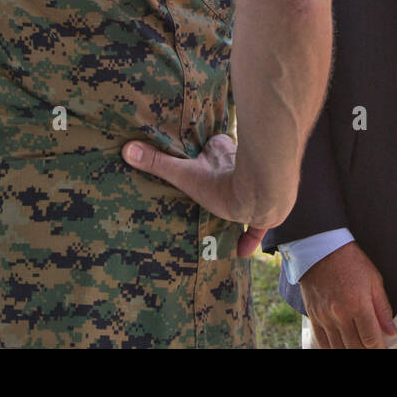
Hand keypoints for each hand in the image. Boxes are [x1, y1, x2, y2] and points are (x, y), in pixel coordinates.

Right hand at [121, 134, 266, 257]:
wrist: (264, 195)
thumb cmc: (223, 182)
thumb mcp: (185, 175)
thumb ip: (158, 163)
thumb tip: (127, 149)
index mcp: (222, 151)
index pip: (213, 146)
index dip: (205, 152)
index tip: (196, 160)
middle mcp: (243, 164)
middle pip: (229, 169)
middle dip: (220, 177)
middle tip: (205, 193)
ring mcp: (258, 185)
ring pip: (247, 193)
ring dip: (238, 204)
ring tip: (222, 218)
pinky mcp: (268, 209)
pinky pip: (258, 224)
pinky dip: (250, 236)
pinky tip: (241, 250)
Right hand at [299, 241, 396, 348]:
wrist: (321, 249)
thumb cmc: (351, 262)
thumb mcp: (374, 280)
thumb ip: (383, 308)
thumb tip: (392, 331)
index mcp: (358, 304)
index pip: (371, 339)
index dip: (379, 348)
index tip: (383, 348)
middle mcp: (340, 314)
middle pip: (355, 347)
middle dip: (367, 351)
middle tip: (372, 347)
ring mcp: (324, 317)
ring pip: (339, 348)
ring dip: (351, 351)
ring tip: (359, 347)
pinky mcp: (313, 316)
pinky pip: (321, 342)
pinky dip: (332, 349)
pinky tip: (341, 348)